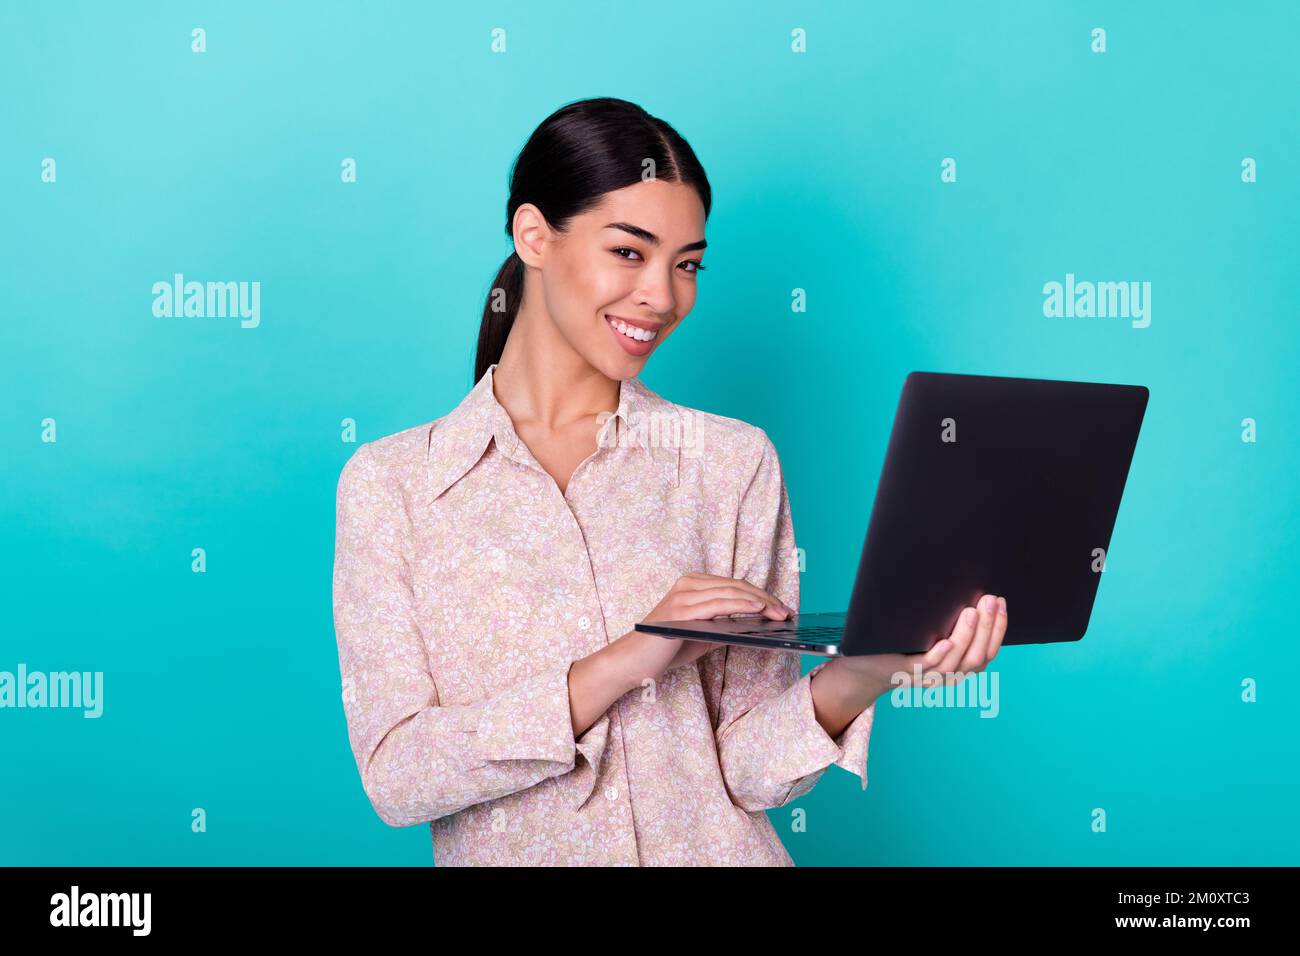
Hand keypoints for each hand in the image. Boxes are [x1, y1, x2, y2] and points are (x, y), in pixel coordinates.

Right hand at [636, 572, 792, 676]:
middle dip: (766, 599)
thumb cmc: (665, 649)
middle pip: (736, 586)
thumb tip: (756, 626)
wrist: (632, 661)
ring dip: (760, 603)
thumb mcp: (701, 635)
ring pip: (731, 593)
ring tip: (779, 614)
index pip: (734, 585)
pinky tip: (757, 610)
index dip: (761, 595)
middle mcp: (687, 584)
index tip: (781, 608)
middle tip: (786, 613)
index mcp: (692, 585)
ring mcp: (683, 595)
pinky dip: (741, 605)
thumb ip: (724, 626)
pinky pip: (718, 604)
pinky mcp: (681, 611)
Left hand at [836, 593, 1006, 697]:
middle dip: (987, 628)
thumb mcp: (931, 629)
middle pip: (976, 657)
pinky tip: (947, 640)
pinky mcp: (904, 671)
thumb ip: (950, 619)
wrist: (865, 662)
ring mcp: (925, 675)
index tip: (1001, 603)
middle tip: (990, 600)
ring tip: (971, 611)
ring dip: (966, 636)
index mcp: (958, 667)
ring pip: (955, 662)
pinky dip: (940, 655)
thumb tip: (968, 587)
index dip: (997, 629)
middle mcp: (946, 675)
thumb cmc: (901, 641)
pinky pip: (927, 665)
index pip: (987, 653)